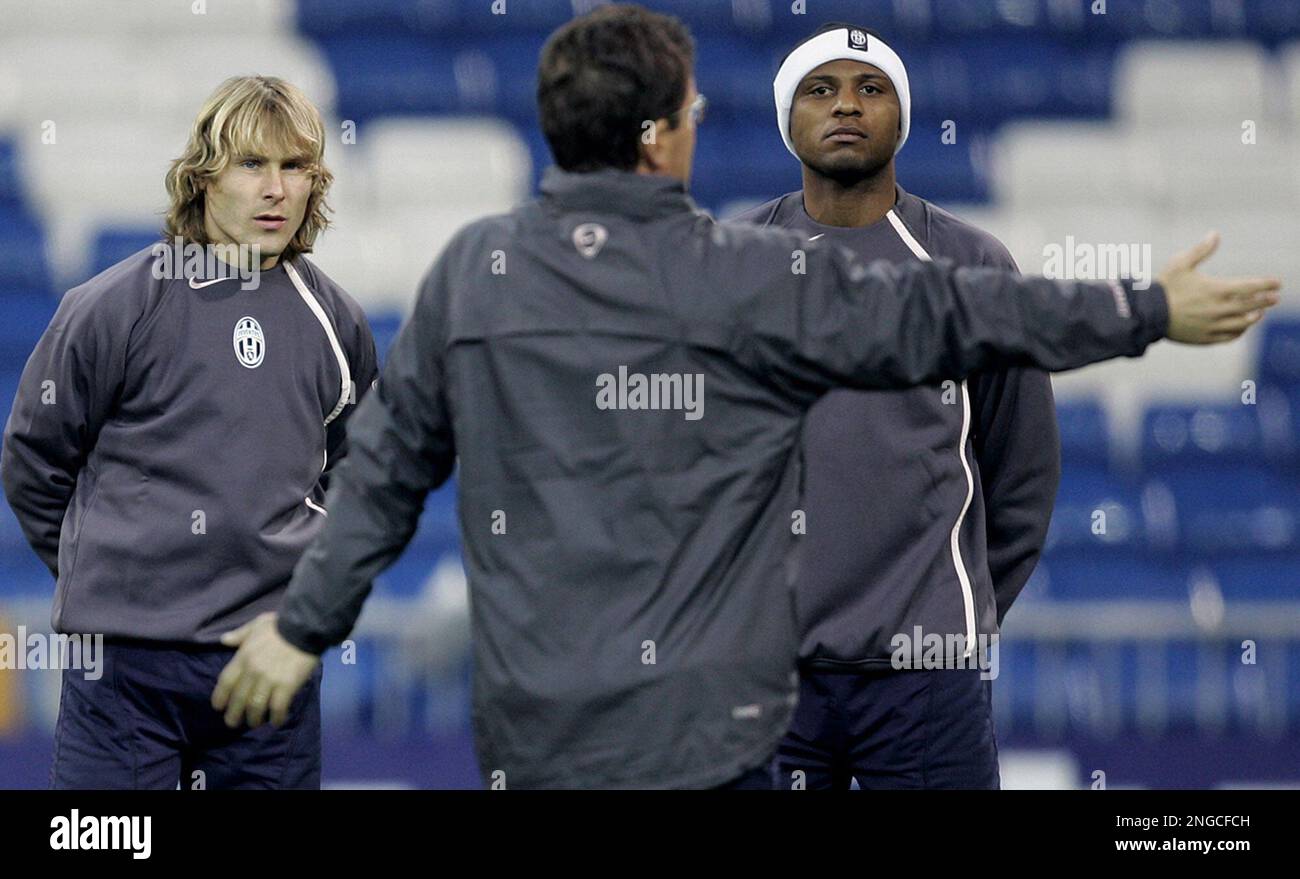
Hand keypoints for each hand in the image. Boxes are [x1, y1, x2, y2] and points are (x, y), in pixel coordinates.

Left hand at [211, 612, 319, 728]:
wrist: (304, 627)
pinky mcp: (286, 686)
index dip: (220, 697)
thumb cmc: (280, 624)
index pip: (226, 682)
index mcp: (243, 657)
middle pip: (238, 699)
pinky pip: (278, 707)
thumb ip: (240, 634)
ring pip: (256, 707)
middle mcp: (253, 672)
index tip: (219, 707)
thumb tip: (224, 640)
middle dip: (234, 715)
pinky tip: (277, 720)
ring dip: (254, 719)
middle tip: (233, 723)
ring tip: (255, 723)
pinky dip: (276, 717)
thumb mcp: (257, 624)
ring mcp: (269, 680)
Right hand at [1158, 231, 1280, 343]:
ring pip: (1242, 323)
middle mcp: (1217, 310)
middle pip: (1250, 306)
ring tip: (1260, 313)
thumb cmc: (1163, 286)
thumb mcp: (1180, 263)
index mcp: (1215, 290)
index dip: (1266, 284)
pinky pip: (1228, 337)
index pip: (1250, 287)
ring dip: (1254, 317)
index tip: (1277, 283)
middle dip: (1265, 300)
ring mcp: (1211, 326)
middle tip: (1275, 297)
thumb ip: (1201, 250)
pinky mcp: (1203, 338)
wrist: (1146, 313)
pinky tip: (1241, 327)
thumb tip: (1215, 234)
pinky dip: (1239, 332)